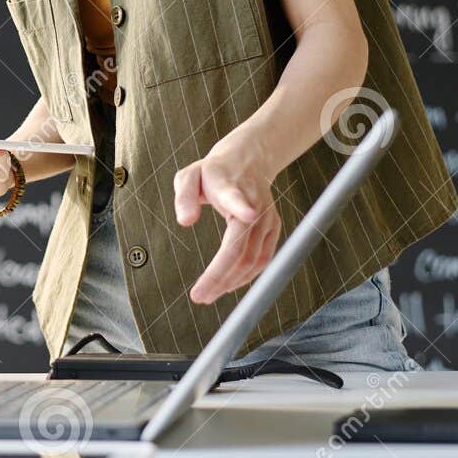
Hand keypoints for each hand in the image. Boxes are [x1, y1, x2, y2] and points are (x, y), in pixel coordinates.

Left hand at [173, 128, 281, 303]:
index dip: (241, 206)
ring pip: (253, 258)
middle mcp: (254, 204)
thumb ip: (184, 196)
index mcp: (229, 186)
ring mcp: (268, 218)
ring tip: (208, 295)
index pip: (235, 198)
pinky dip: (246, 276)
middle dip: (220, 275)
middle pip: (241, 246)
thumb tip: (185, 221)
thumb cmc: (211, 172)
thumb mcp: (189, 175)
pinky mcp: (274, 228)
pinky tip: (228, 285)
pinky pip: (263, 259)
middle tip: (199, 296)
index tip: (247, 214)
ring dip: (231, 281)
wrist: (246, 162)